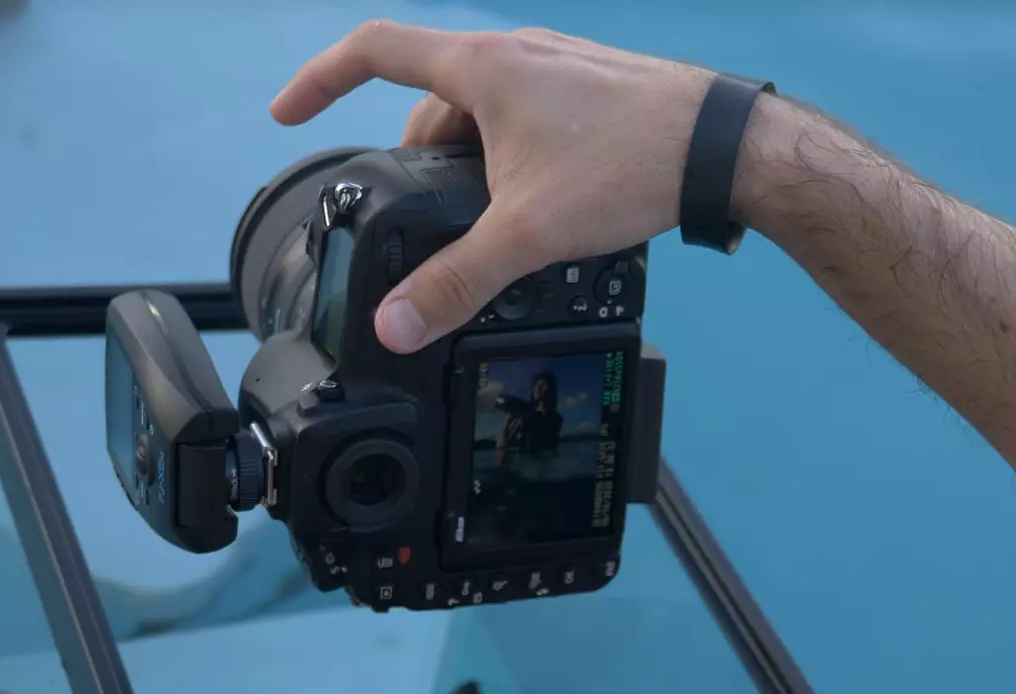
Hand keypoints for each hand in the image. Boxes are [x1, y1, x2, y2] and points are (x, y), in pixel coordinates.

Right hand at [270, 21, 716, 352]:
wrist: (727, 150)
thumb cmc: (634, 164)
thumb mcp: (529, 232)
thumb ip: (456, 281)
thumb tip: (396, 323)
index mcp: (483, 67)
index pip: (372, 49)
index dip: (318, 80)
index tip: (288, 113)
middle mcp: (515, 53)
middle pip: (429, 99)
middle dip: (417, 162)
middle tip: (428, 219)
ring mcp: (554, 66)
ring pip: (479, 111)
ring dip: (468, 163)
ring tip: (493, 220)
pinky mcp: (585, 88)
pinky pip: (520, 115)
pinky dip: (507, 155)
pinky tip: (536, 200)